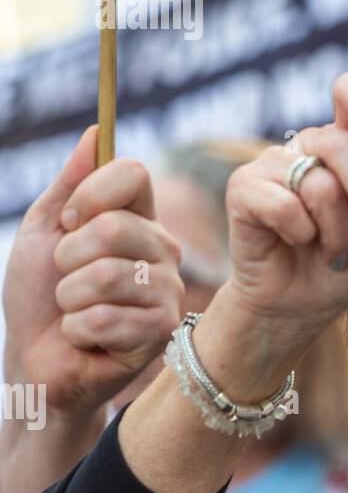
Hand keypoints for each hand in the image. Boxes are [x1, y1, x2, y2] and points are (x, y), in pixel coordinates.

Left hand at [3, 126, 183, 422]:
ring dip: (69, 299)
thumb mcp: (42, 232)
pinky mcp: (161, 331)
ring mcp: (167, 290)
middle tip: (66, 280)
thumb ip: (70, 184)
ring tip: (74, 312)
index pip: (133, 173)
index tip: (67, 222)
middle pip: (115, 226)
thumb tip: (94, 131)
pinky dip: (77, 330)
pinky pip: (104, 318)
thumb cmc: (39, 297)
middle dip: (68, 258)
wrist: (36, 361)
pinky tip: (85, 338)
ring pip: (107, 275)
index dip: (90, 193)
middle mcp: (163, 249)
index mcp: (139, 219)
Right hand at [216, 74, 347, 354]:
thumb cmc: (342, 266)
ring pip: (320, 184)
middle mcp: (311, 147)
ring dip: (335, 230)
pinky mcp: (244, 185)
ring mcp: (275, 162)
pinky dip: (299, 233)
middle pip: (343, 144)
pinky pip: (284, 205)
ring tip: (330, 248)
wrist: (296, 305)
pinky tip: (294, 241)